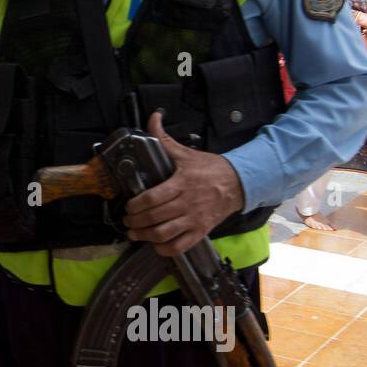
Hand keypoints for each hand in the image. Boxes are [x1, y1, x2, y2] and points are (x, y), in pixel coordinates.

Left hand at [122, 111, 245, 256]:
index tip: (128, 206)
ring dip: (145, 236)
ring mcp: (195, 220)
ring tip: (135, 233)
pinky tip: (156, 245)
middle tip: (127, 220)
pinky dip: (165, 249)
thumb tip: (153, 117)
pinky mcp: (201, 232)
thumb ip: (164, 139)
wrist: (239, 184)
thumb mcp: (186, 153)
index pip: (153, 198)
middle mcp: (187, 204)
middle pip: (154, 218)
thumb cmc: (210, 169)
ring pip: (164, 234)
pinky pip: (180, 246)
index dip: (136, 205)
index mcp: (181, 183)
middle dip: (135, 222)